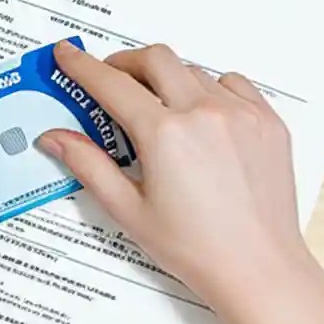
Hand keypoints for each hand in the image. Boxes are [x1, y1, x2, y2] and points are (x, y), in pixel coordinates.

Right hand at [38, 41, 316, 319]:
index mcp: (165, 135)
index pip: (112, 84)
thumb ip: (88, 165)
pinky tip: (201, 115)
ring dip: (167, 78)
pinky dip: (209, 89)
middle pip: (155, 59)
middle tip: (111, 80)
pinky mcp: (267, 121)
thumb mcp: (128, 210)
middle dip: (126, 62)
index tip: (69, 55)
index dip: (83, 66)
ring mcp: (241, 113)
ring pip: (194, 70)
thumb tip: (55, 138)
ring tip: (158, 109)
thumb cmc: (197, 248)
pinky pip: (233, 84)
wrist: (257, 268)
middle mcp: (205, 113)